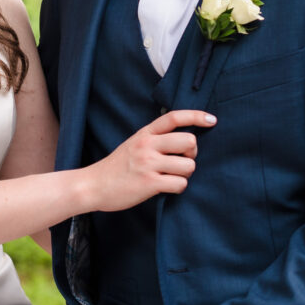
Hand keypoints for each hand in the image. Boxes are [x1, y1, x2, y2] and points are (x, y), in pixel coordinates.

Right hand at [88, 109, 212, 210]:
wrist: (93, 185)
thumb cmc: (117, 167)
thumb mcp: (134, 144)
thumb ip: (155, 140)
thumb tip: (186, 142)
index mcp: (145, 133)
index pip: (174, 117)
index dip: (196, 116)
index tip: (212, 120)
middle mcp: (147, 145)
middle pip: (189, 141)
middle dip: (192, 154)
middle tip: (182, 161)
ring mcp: (148, 163)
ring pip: (188, 165)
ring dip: (185, 174)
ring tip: (171, 177)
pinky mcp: (149, 183)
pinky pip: (180, 184)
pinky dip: (178, 187)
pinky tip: (166, 188)